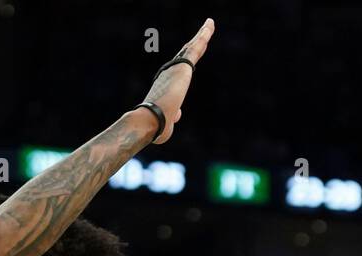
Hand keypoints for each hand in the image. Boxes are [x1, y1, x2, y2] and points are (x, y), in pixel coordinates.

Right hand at [142, 18, 214, 143]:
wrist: (150, 120)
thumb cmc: (156, 126)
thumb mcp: (166, 123)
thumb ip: (173, 116)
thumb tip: (178, 114)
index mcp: (165, 85)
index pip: (178, 71)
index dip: (184, 62)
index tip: (190, 55)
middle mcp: (169, 72)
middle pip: (185, 54)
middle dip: (193, 44)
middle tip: (202, 34)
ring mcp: (176, 68)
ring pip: (192, 47)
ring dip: (201, 35)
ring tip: (210, 24)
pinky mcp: (184, 66)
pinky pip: (197, 47)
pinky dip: (204, 35)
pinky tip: (211, 24)